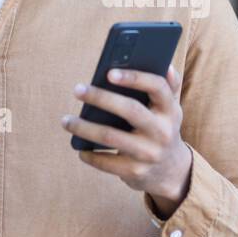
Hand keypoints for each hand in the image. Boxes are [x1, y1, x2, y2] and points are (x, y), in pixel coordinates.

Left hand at [61, 65, 192, 213]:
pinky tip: (79, 147)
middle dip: (101, 97)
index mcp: (171, 110)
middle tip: (78, 90)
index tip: (110, 72)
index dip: (135, 78)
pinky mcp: (135, 172)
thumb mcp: (170, 110)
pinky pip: (105, 162)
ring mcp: (149, 153)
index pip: (157, 87)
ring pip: (110, 136)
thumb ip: (169, 86)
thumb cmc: (162, 129)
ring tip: (66, 121)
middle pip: (130, 110)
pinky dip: (89, 155)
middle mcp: (163, 131)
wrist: (171, 171)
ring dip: (84, 127)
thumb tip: (165, 65)